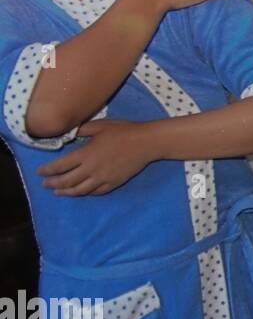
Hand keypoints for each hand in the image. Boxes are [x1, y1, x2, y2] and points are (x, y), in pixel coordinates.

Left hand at [37, 120, 155, 196]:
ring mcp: (103, 178)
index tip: (40, 172)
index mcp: (85, 154)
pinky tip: (82, 191)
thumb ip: (82, 130)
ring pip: (80, 190)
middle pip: (67, 181)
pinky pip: (97, 191)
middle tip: (46, 184)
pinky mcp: (114, 182)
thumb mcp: (100, 126)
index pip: (60, 166)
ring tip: (59, 192)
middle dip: (53, 184)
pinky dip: (86, 193)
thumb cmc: (123, 131)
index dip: (48, 170)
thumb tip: (68, 134)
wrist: (146, 143)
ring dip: (67, 192)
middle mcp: (91, 169)